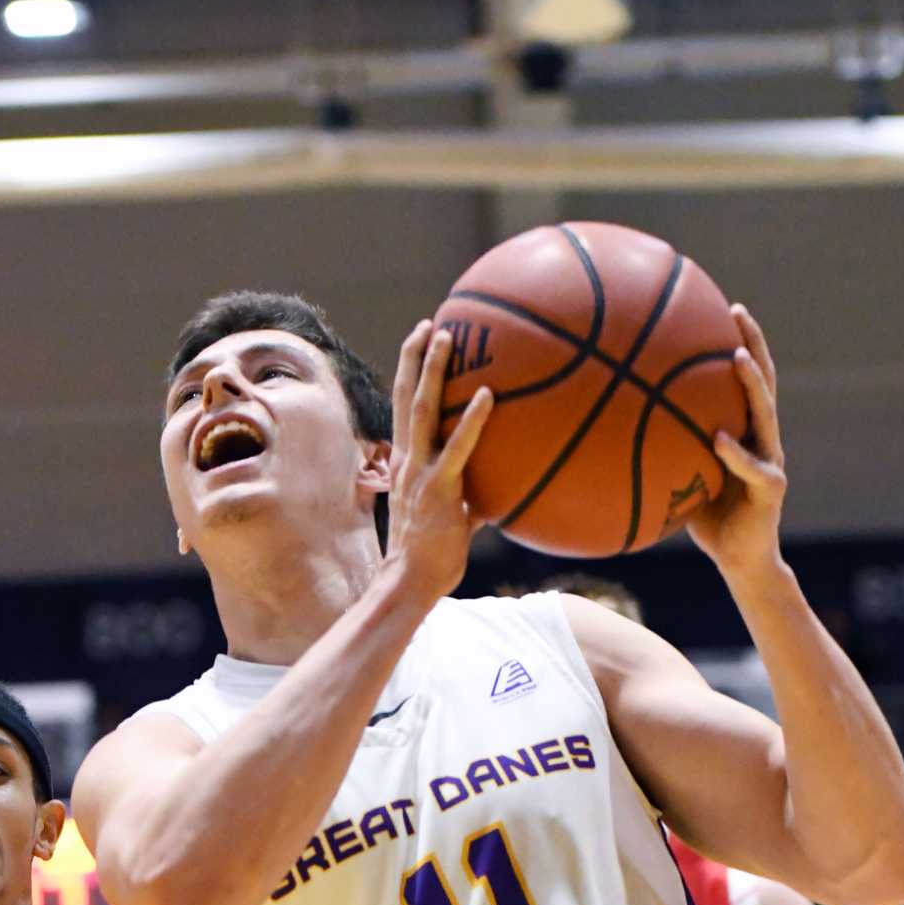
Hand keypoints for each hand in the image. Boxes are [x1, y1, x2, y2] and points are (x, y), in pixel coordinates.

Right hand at [384, 321, 493, 609]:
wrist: (412, 581)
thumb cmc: (433, 557)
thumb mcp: (452, 520)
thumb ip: (470, 501)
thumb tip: (498, 500)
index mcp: (406, 464)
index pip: (405, 410)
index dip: (410, 375)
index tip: (422, 344)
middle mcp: (408, 460)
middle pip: (405, 396)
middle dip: (415, 357)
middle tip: (431, 323)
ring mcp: (420, 472)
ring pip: (422, 409)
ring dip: (434, 370)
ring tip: (447, 336)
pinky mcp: (440, 488)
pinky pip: (458, 447)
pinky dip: (472, 419)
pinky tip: (490, 394)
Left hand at [685, 306, 786, 584]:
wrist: (740, 561)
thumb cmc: (707, 519)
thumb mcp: (679, 477)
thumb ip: (661, 450)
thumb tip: (611, 429)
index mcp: (744, 431)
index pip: (742, 378)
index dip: (735, 342)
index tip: (718, 307)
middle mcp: (762, 438)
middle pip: (763, 381)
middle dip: (752, 343)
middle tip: (735, 310)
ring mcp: (770, 460)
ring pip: (766, 414)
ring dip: (752, 384)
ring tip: (736, 357)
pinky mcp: (771, 489)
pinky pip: (753, 466)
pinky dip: (735, 453)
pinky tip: (718, 438)